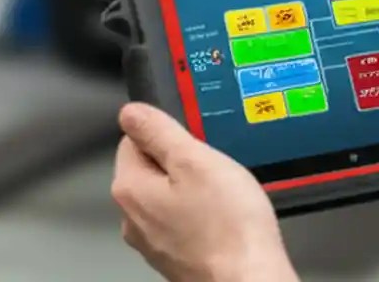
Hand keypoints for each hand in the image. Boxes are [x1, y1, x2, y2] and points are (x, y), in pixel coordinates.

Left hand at [112, 103, 298, 281]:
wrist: (247, 279)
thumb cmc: (227, 226)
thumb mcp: (195, 160)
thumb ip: (159, 132)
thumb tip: (131, 112)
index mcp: (130, 188)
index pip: (133, 139)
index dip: (168, 133)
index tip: (195, 142)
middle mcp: (133, 218)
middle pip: (152, 169)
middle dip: (183, 163)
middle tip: (215, 169)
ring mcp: (153, 241)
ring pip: (170, 196)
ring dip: (195, 190)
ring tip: (224, 196)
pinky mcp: (176, 256)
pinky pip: (184, 221)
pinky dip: (203, 215)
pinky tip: (225, 219)